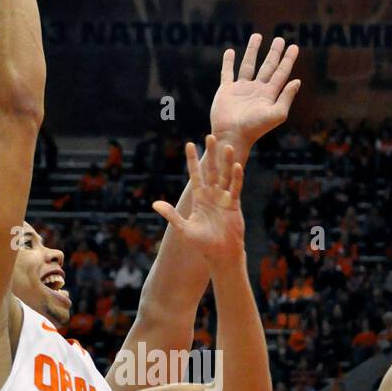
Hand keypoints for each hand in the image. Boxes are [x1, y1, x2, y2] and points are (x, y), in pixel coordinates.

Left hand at [153, 135, 244, 264]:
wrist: (220, 254)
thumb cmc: (202, 244)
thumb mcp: (183, 228)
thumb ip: (170, 214)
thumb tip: (155, 204)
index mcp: (199, 198)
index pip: (195, 175)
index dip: (191, 160)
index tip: (189, 144)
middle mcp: (212, 195)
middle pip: (211, 170)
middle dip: (210, 154)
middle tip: (210, 136)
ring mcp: (223, 199)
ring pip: (225, 176)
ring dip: (226, 162)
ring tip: (228, 146)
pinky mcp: (233, 205)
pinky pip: (234, 188)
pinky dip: (236, 178)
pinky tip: (237, 166)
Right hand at [209, 34, 300, 155]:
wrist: (232, 136)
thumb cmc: (255, 128)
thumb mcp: (276, 114)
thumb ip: (287, 97)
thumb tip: (297, 80)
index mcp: (269, 95)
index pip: (281, 73)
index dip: (288, 60)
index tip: (294, 46)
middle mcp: (256, 90)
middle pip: (267, 66)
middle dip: (274, 53)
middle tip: (280, 39)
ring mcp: (241, 89)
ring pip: (248, 65)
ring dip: (252, 50)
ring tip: (257, 36)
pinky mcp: (226, 90)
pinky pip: (227, 72)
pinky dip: (228, 62)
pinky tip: (230, 52)